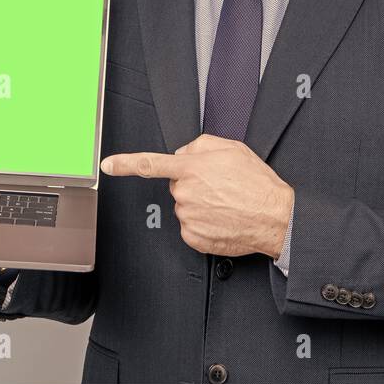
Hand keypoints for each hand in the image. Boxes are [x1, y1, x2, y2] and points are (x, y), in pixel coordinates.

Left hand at [101, 134, 293, 258]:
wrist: (276, 217)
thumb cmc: (257, 183)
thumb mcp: (232, 148)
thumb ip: (200, 145)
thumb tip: (184, 154)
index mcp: (192, 169)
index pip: (150, 164)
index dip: (125, 164)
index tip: (107, 165)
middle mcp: (186, 193)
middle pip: (177, 186)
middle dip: (192, 184)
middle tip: (219, 187)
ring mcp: (189, 217)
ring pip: (184, 207)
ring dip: (200, 205)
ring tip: (225, 204)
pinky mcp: (194, 238)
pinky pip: (191, 227)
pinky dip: (203, 224)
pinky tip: (222, 219)